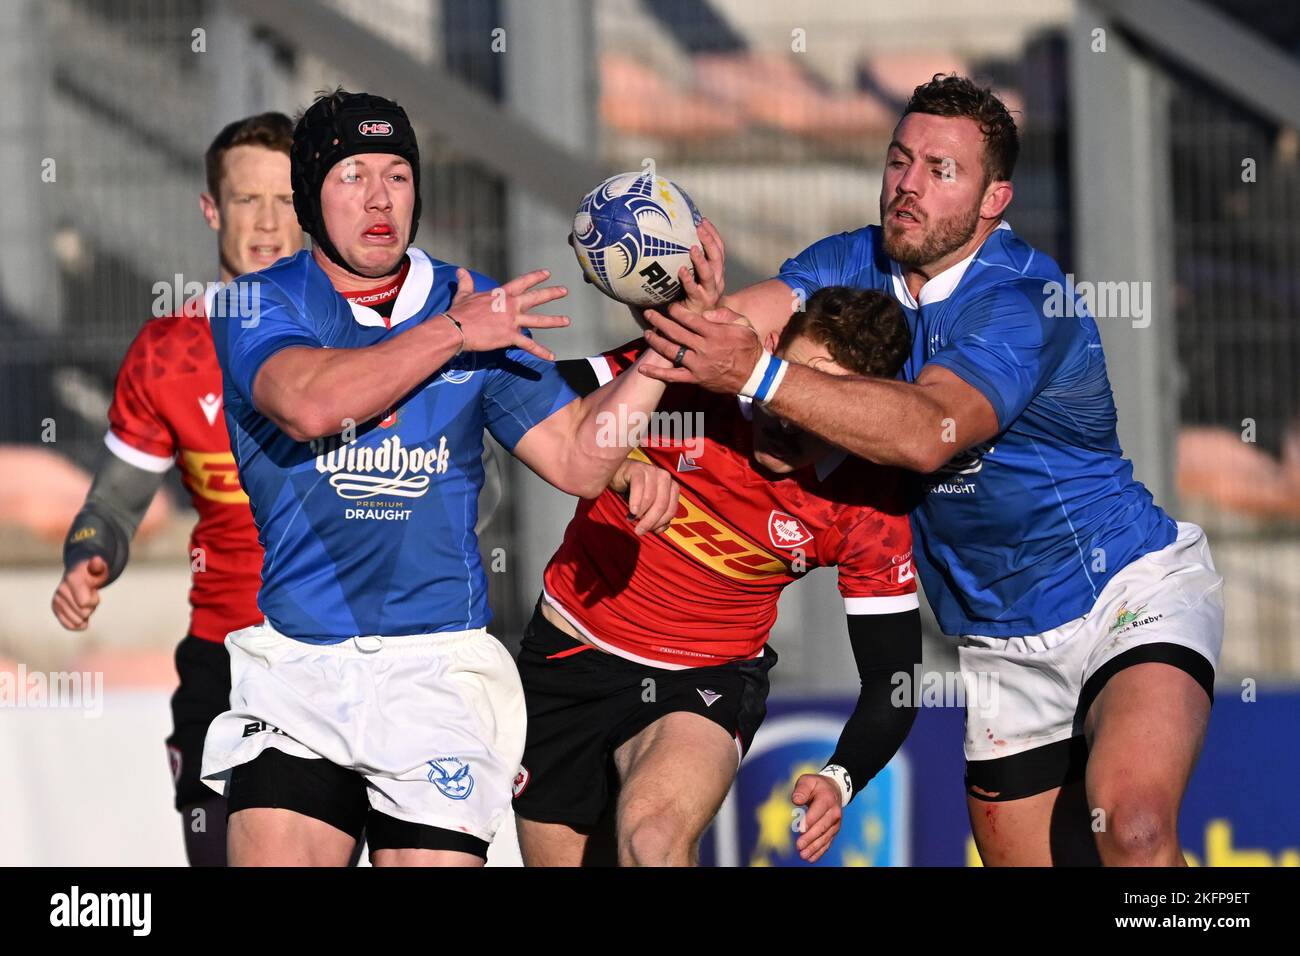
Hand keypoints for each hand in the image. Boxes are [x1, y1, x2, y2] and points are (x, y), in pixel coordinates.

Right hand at [51, 556, 109, 630]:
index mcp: (72, 579)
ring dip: (85, 614)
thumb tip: (97, 560)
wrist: (79, 575)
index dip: (94, 600)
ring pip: (78, 621)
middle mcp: (61, 590)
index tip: (93, 591)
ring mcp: (56, 600)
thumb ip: (99, 566)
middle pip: (83, 613)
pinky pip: (69, 625)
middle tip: (88, 595)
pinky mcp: (55, 609)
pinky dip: (79, 624)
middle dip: (91, 607)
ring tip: (83, 601)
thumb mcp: (99, 569)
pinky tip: (81, 615)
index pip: (85, 603)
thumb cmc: (93, 574)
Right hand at [447, 268, 570, 361]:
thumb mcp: (464, 294)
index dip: (535, 277)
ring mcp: (512, 321)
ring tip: (566, 321)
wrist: (457, 329)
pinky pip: (529, 345)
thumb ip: (466, 283)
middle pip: (536, 298)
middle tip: (564, 291)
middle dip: (551, 293)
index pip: (522, 282)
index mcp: (501, 294)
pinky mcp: (510, 337)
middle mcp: (511, 306)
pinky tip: (551, 356)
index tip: (547, 273)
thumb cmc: (460, 312)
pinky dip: (540, 352)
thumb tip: (460, 271)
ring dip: (554, 321)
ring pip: (538, 321)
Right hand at [609, 459, 679, 535]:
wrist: (619, 474)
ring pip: (650, 498)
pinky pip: (638, 487)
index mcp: (672, 486)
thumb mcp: (648, 507)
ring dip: (640, 513)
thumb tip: (659, 530)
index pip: (671, 509)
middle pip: (661, 504)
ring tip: (631, 519)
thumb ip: (657, 518)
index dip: (660, 523)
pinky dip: (635, 502)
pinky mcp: (638, 468)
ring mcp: (652, 471)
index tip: (649, 531)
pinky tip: (631, 511)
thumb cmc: (635, 491)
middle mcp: (665, 477)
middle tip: (639, 530)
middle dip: (650, 521)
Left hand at [637, 302, 762, 394]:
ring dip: (656, 341)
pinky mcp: (695, 379)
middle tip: (648, 313)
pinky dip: (657, 373)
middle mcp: (704, 348)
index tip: (670, 306)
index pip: (690, 318)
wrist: (754, 376)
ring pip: (671, 351)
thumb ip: (725, 314)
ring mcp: (698, 365)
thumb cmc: (748, 347)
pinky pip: (673, 376)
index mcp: (715, 333)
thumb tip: (706, 311)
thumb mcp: (744, 325)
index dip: (676, 311)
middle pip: (676, 332)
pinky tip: (643, 368)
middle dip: (660, 321)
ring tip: (646, 333)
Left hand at [679, 218, 725, 313]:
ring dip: (701, 260)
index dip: (713, 234)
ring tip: (692, 248)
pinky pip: (694, 290)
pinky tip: (681, 271)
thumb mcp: (693, 278)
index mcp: (716, 272)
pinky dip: (688, 280)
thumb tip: (671, 242)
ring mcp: (709, 292)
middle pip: (717, 257)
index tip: (703, 220)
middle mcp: (716, 281)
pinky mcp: (699, 303)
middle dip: (709, 241)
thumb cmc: (691, 299)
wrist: (697, 325)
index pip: (719, 249)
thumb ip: (688, 264)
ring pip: (709, 273)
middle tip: (699, 228)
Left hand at [791, 772, 843, 862]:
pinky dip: (820, 851)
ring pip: (825, 837)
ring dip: (814, 847)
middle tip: (799, 846)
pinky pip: (827, 842)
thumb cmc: (816, 786)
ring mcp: (835, 823)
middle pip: (822, 826)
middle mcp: (834, 812)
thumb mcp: (807, 781)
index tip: (800, 830)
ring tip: (803, 855)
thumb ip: (801, 789)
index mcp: (827, 798)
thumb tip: (796, 800)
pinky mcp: (833, 831)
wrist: (833, 790)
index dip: (810, 820)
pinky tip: (811, 858)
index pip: (818, 811)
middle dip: (810, 837)